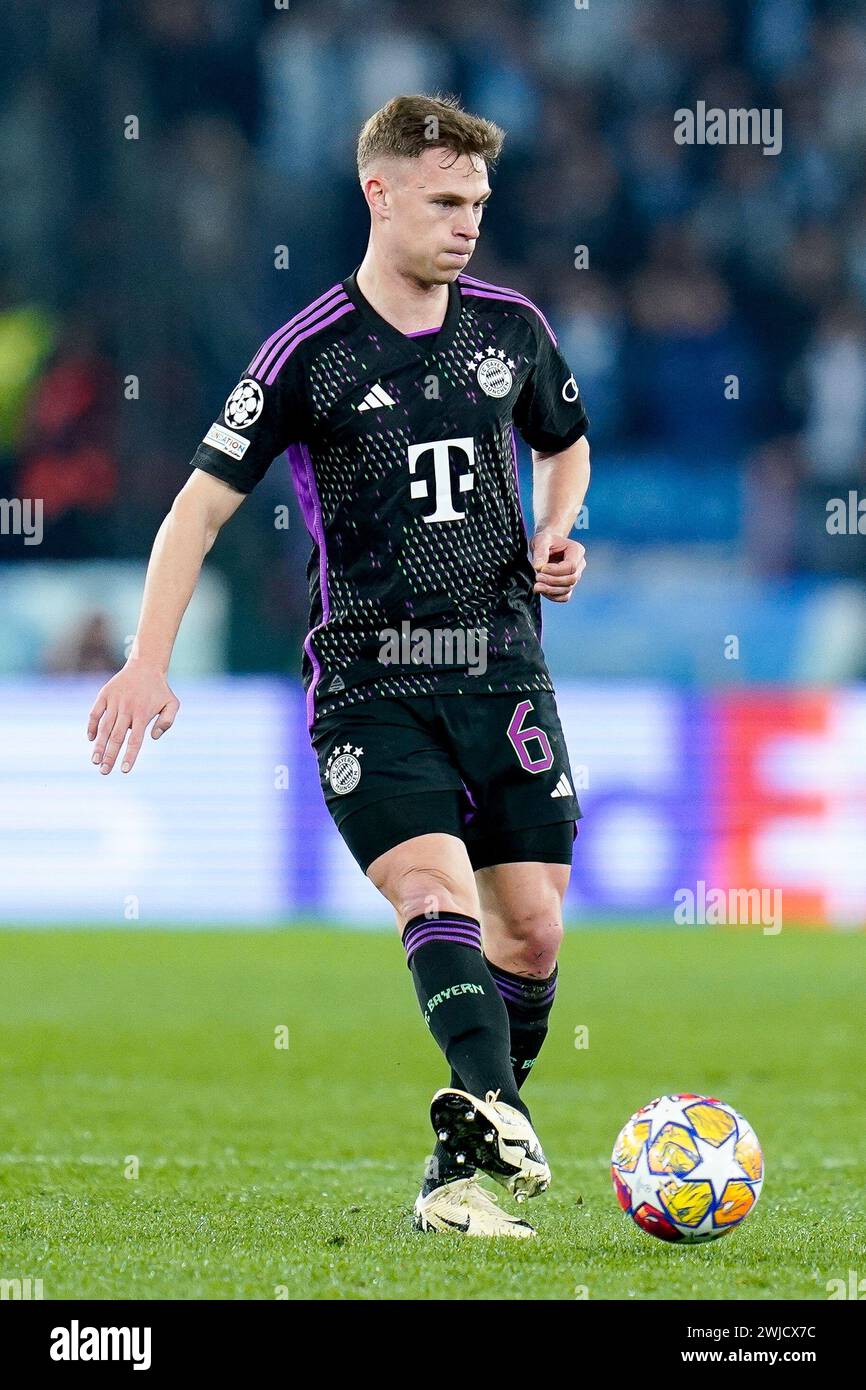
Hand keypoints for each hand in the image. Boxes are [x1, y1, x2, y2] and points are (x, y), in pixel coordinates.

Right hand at [87, 659, 179, 774]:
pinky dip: (92, 725)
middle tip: (104, 772)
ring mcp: (114, 701)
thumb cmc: (160, 690)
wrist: (146, 665)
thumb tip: (153, 738)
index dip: (129, 756)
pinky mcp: (104, 694)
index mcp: (143, 714)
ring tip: (95, 761)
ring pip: (104, 727)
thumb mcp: (172, 704)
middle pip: (117, 737)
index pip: (135, 740)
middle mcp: (127, 709)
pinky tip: (91, 739)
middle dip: (109, 756)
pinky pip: (95, 713)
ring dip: (98, 745)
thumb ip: (167, 722)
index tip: (123, 771)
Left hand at [531, 529, 585, 602]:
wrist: (546, 546)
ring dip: (550, 590)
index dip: (555, 571)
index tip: (541, 568)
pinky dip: (553, 597)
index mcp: (577, 551)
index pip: (570, 566)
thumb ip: (540, 552)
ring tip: (536, 585)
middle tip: (537, 577)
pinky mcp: (568, 585)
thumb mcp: (541, 540)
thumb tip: (538, 567)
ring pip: (567, 589)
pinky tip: (542, 591)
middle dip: (552, 581)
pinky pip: (564, 596)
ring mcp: (575, 576)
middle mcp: (579, 564)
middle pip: (571, 579)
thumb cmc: (546, 540)